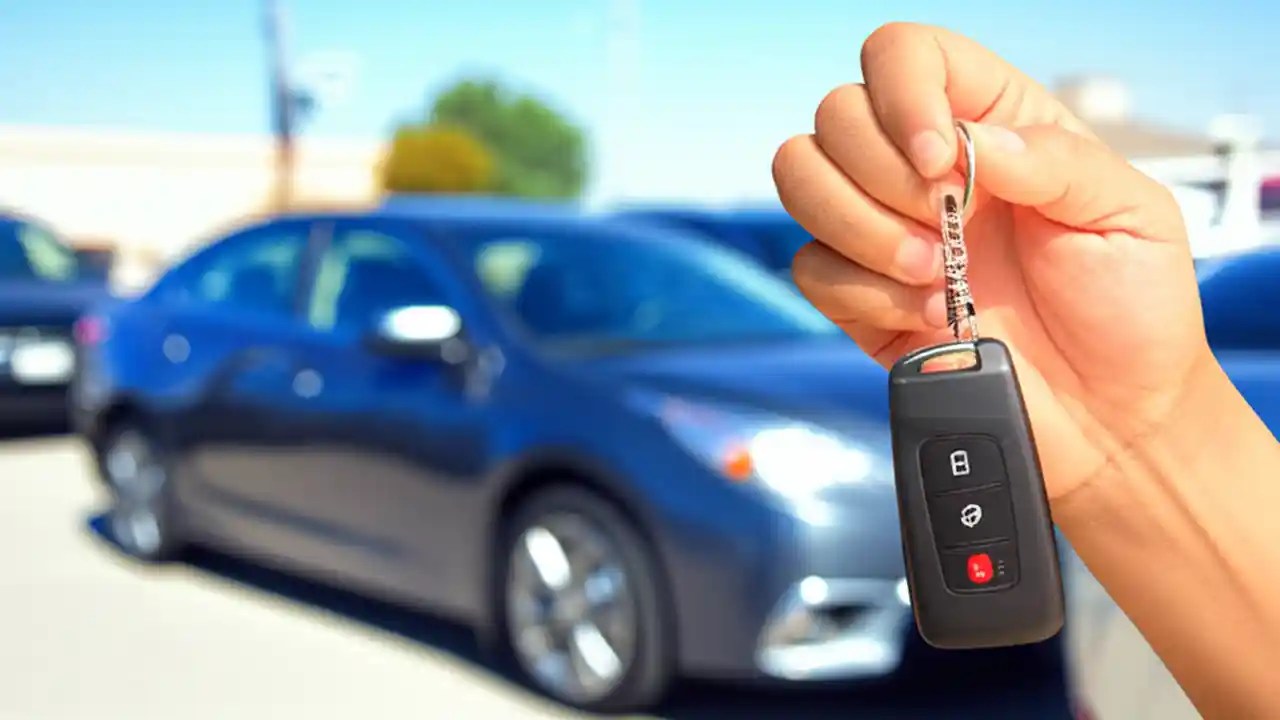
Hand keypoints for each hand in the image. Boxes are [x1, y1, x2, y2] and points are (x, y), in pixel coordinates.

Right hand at [772, 23, 1211, 501]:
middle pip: (836, 112)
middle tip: (945, 225)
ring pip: (800, 176)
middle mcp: (927, 168)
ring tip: (932, 273)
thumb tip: (971, 142)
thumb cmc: (1131, 312)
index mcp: (994, 122)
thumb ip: (1055, 159)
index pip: (907, 55)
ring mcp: (884, 231)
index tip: (940, 159)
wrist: (1107, 420)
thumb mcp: (1131, 215)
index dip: (903, 91)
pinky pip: (810, 266)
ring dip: (860, 227)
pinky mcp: (859, 296)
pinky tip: (927, 315)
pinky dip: (863, 292)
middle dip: (882, 174)